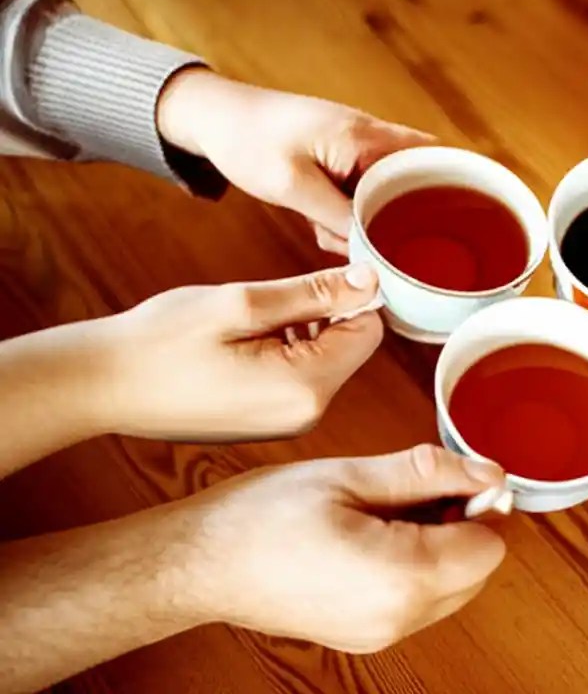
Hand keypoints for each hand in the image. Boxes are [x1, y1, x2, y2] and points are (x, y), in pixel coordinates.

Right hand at [95, 264, 382, 440]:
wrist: (103, 386)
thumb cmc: (163, 341)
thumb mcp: (243, 304)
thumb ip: (314, 293)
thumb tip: (370, 280)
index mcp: (307, 387)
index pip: (368, 330)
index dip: (350, 295)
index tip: (313, 278)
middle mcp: (307, 414)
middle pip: (350, 347)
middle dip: (323, 314)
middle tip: (269, 301)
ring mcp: (289, 423)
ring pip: (324, 359)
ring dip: (301, 331)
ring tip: (247, 323)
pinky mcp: (270, 422)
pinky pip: (299, 378)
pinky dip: (284, 351)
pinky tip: (241, 343)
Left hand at [157, 69, 434, 252]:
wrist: (212, 116)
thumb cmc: (248, 140)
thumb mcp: (293, 187)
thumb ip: (339, 217)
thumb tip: (373, 250)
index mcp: (367, 138)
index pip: (432, 162)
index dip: (449, 193)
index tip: (447, 230)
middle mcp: (371, 138)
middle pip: (415, 182)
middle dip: (397, 220)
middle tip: (371, 245)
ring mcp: (357, 147)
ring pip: (387, 193)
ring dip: (366, 219)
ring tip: (327, 230)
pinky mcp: (340, 158)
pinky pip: (362, 192)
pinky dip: (346, 213)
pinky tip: (318, 222)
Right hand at [177, 444, 506, 651]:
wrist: (200, 563)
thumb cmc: (264, 516)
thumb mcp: (352, 476)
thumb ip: (430, 474)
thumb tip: (488, 473)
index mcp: (403, 577)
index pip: (490, 545)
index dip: (480, 505)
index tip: (452, 478)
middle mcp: (399, 618)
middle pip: (476, 572)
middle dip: (461, 526)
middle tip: (413, 489)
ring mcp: (381, 635)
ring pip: (451, 588)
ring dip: (439, 547)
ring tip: (384, 512)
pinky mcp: (365, 638)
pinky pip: (418, 602)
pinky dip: (414, 568)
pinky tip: (372, 537)